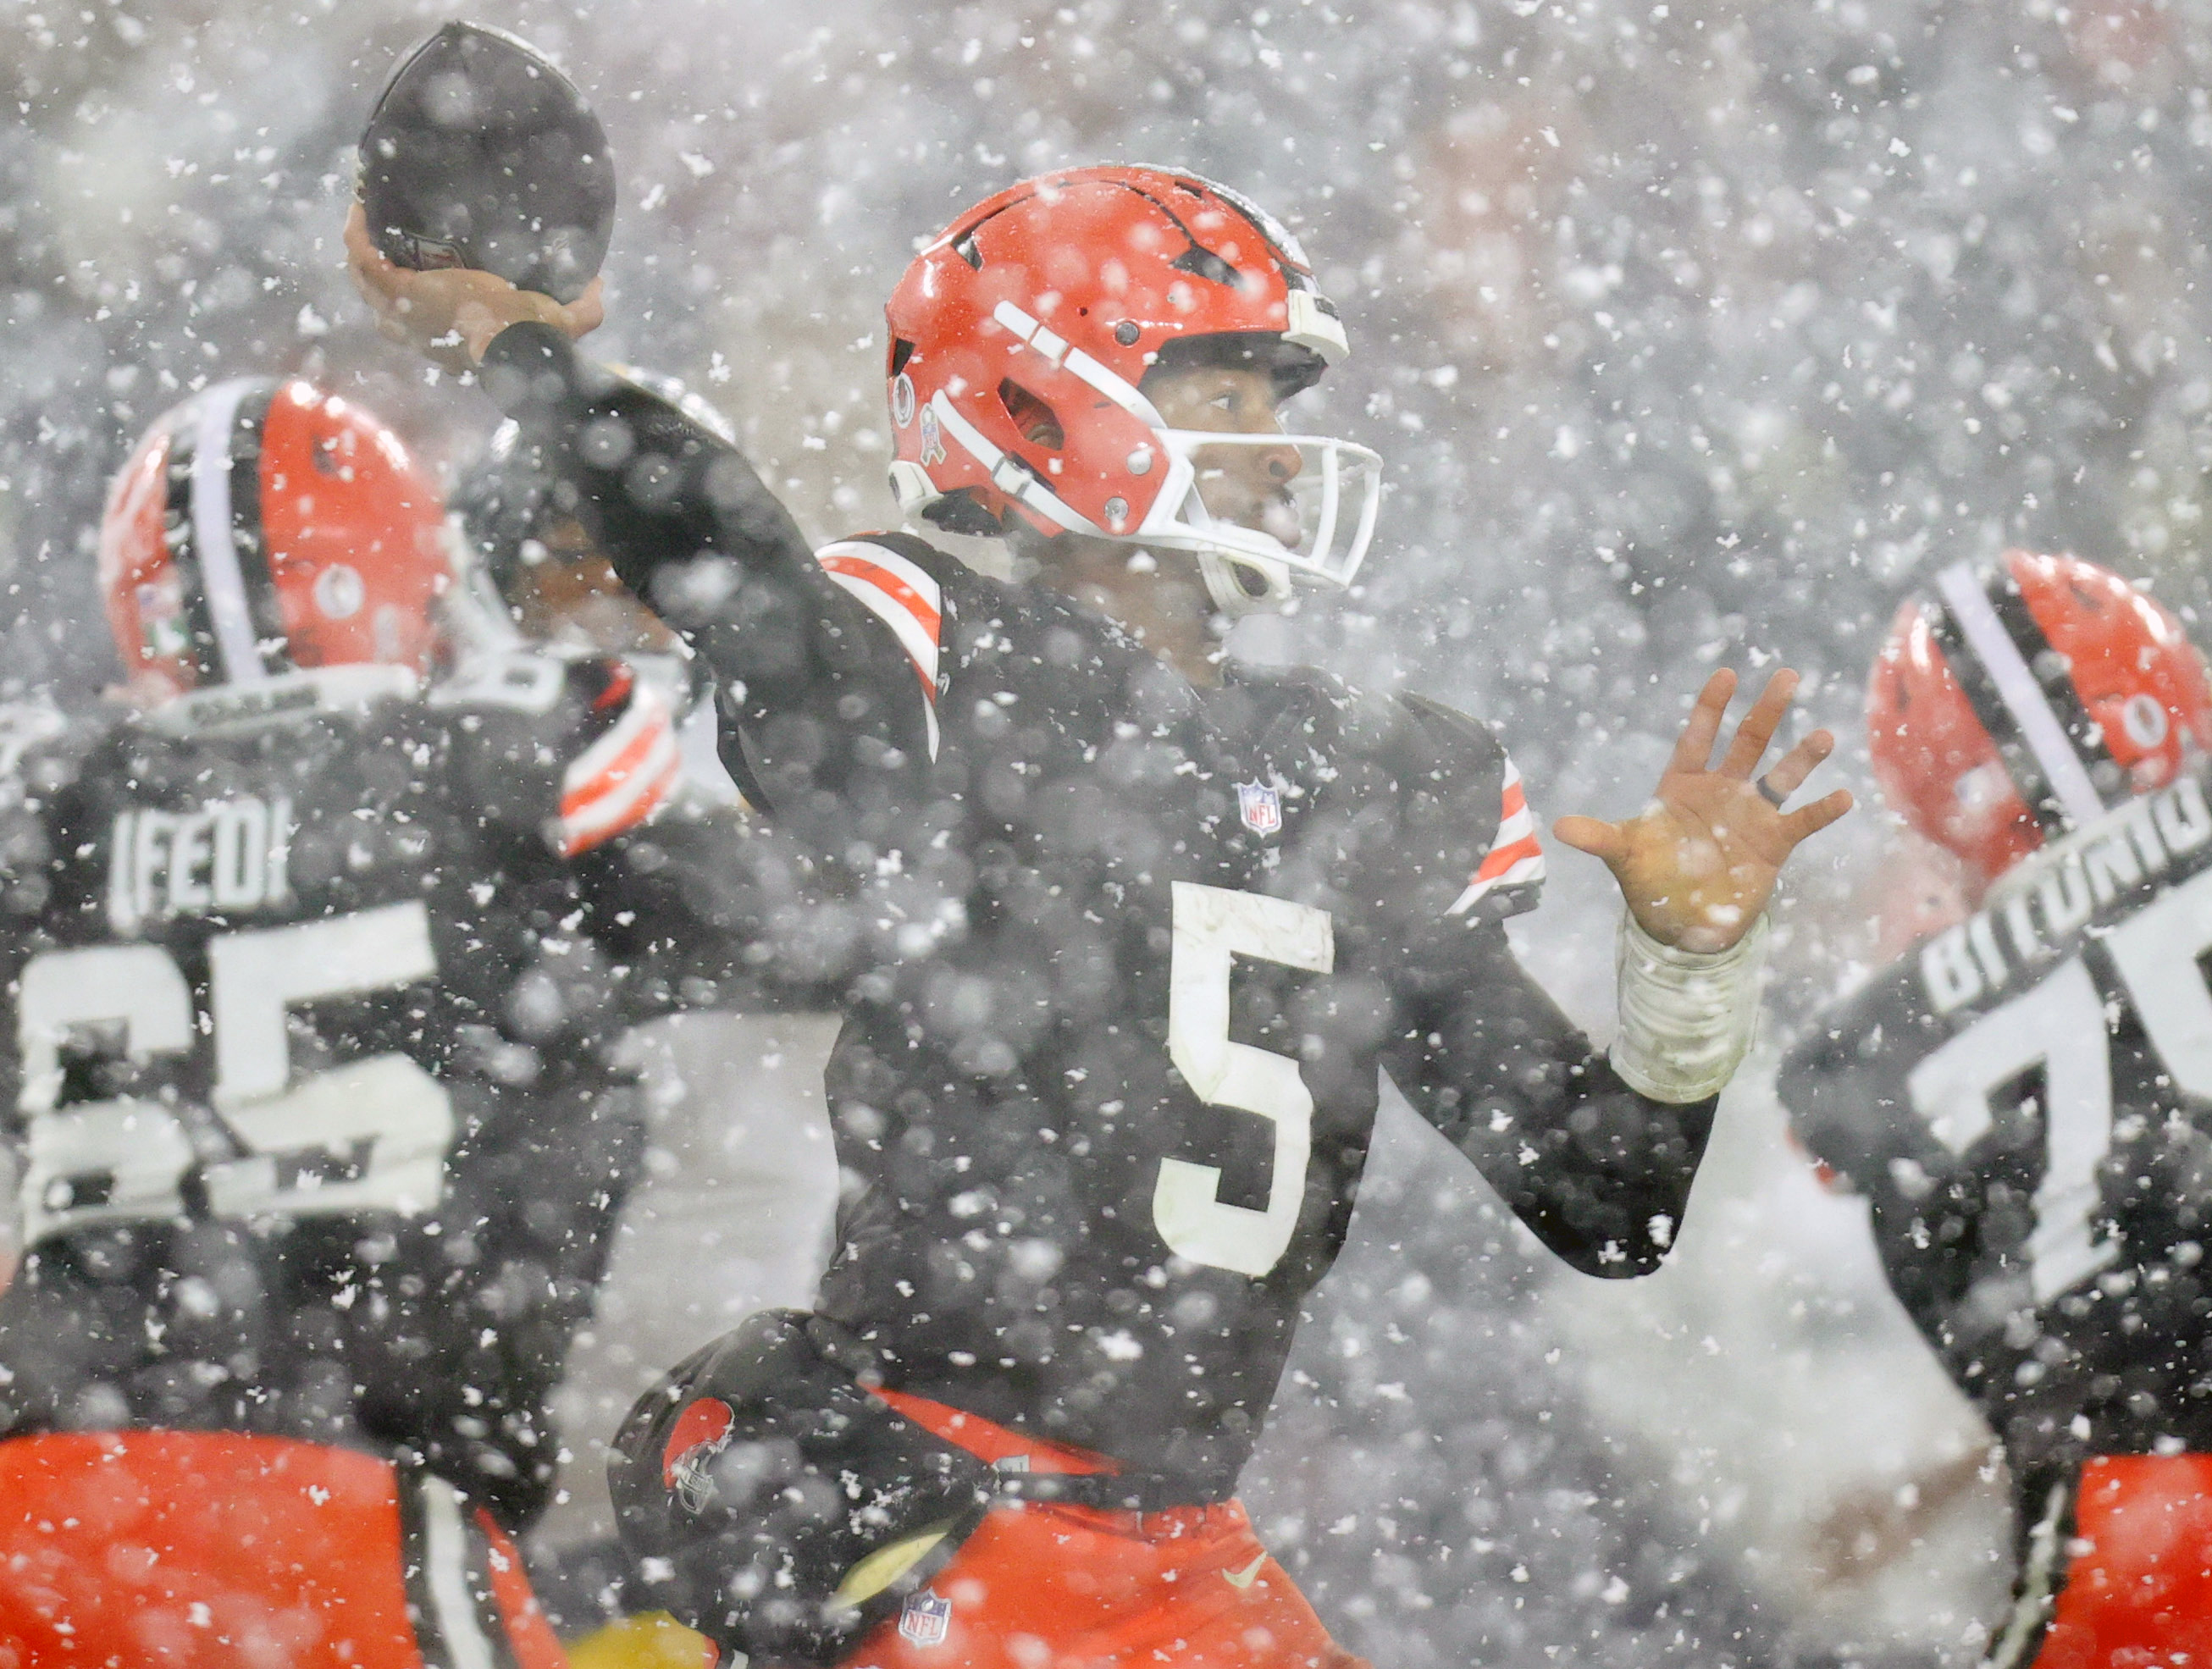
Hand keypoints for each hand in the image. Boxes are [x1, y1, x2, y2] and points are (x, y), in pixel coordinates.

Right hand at [343, 203, 603, 369]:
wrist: (511, 340)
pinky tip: (363, 205)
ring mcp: (400, 312)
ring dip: (364, 247)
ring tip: (370, 213)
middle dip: (379, 266)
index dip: (415, 292)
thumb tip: (599, 284)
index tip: (420, 263)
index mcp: (447, 339)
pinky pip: (362, 255)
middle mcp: (416, 331)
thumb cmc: (531, 336)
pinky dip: (359, 232)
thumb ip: (584, 309)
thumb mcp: (561, 321)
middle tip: (387, 231)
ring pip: (367, 278)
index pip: (419, 319)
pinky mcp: (394, 289)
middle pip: (383, 297)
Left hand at [1554, 668, 1852, 951]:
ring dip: (1803, 757)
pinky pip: (1802, 821)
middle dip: (1766, 711)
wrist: (1680, 919)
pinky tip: (1844, 796)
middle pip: (1747, 742)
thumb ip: (1599, 837)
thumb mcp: (1623, 855)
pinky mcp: (1773, 844)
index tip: (1726, 673)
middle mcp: (1722, 791)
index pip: (1697, 737)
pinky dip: (1822, 810)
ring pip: (1781, 777)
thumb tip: (1558, 828)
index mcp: (1683, 785)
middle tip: (1788, 676)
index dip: (1710, 707)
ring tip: (1825, 736)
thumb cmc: (1650, 877)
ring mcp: (1750, 815)